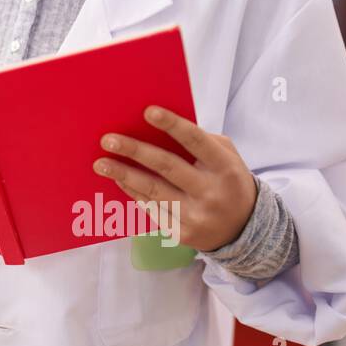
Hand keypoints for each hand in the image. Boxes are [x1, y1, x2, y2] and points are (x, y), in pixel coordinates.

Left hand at [92, 105, 257, 251]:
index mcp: (224, 167)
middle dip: (135, 151)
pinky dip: (132, 192)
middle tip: (108, 140)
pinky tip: (118, 180)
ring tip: (101, 164)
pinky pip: (151, 208)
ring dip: (123, 175)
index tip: (147, 111)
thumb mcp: (227, 157)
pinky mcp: (183, 234)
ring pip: (153, 191)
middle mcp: (211, 192)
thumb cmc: (228, 181)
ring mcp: (197, 216)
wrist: (245, 229)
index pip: (196, 141)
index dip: (172, 125)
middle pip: (167, 167)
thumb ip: (201, 140)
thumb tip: (158, 129)